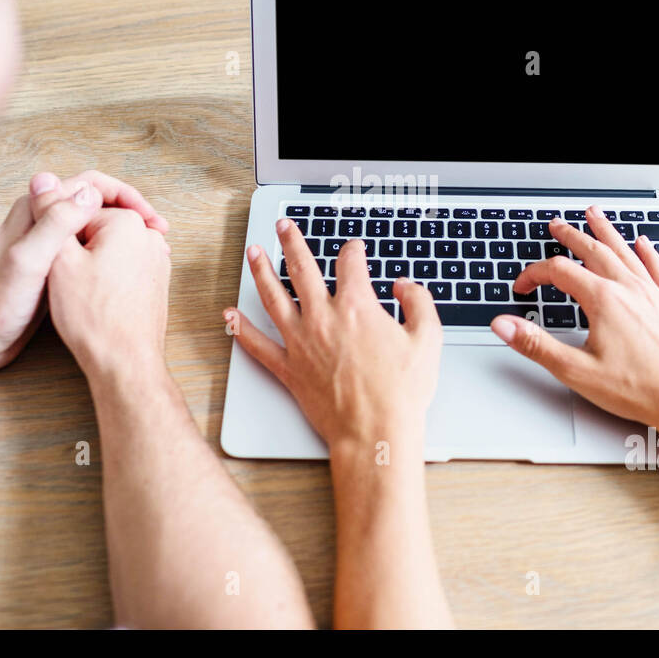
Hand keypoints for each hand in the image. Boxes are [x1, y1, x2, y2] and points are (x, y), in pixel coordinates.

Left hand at [0, 171, 168, 404]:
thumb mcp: (28, 261)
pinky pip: (89, 246)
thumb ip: (55, 224)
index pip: (90, 183)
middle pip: (96, 201)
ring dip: (124, 230)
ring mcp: (46, 242)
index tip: (150, 218)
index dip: (126, 196)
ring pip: (95, 223)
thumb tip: (91, 193)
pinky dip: (112, 250)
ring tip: (150, 248)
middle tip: (158, 233)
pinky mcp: (51, 265)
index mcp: (33, 209)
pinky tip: (127, 267)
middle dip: (131, 212)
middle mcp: (39, 220)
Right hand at [44, 204, 171, 381]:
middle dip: (77, 248)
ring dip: (90, 264)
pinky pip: (122, 267)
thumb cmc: (94, 317)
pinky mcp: (156, 281)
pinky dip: (106, 278)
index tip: (53, 261)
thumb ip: (51, 213)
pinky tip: (96, 300)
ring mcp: (157, 259)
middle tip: (65, 279)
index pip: (78, 211)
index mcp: (128, 222)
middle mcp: (149, 236)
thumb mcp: (59, 260)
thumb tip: (43, 180)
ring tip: (81, 293)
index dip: (59, 237)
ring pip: (108, 248)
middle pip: (96, 227)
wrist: (124, 361)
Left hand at [225, 219, 442, 452]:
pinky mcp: (288, 369)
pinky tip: (230, 316)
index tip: (354, 248)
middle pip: (301, 267)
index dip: (353, 250)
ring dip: (260, 271)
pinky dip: (241, 329)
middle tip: (283, 226)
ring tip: (253, 252)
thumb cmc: (401, 392)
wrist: (375, 431)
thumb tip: (404, 286)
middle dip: (291, 241)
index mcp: (357, 306)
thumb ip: (419, 303)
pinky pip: (257, 344)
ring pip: (273, 297)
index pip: (350, 263)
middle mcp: (323, 318)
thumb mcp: (428, 339)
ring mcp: (301, 342)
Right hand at [491, 206, 658, 434]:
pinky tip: (644, 244)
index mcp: (603, 301)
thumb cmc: (639, 390)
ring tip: (595, 216)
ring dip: (607, 232)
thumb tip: (504, 325)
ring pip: (625, 252)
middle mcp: (629, 290)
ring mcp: (654, 295)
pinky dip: (648, 253)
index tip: (523, 286)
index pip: (559, 272)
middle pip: (593, 251)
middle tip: (558, 225)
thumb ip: (536, 345)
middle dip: (571, 236)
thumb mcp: (576, 371)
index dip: (534, 275)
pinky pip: (658, 268)